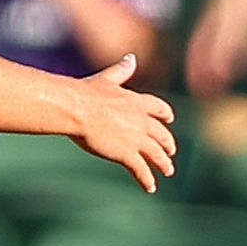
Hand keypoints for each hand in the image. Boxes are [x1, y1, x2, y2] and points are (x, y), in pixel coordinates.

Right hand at [68, 55, 177, 192]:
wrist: (76, 108)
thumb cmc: (84, 93)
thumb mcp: (105, 79)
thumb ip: (120, 71)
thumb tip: (131, 57)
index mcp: (136, 102)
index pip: (159, 109)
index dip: (165, 115)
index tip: (169, 120)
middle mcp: (141, 121)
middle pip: (161, 135)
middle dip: (167, 144)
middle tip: (170, 152)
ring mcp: (136, 139)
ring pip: (156, 154)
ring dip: (163, 164)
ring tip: (167, 171)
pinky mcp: (127, 154)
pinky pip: (141, 170)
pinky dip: (147, 180)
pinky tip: (151, 188)